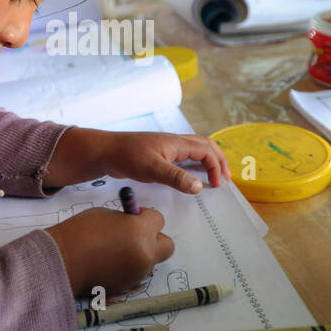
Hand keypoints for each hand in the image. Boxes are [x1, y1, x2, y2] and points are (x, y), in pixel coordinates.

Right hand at [46, 206, 173, 295]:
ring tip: (117, 250)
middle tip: (137, 235)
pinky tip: (110, 263)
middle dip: (155, 238)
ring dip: (141, 253)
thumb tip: (134, 223)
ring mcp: (138, 272)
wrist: (63, 261)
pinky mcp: (128, 285)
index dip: (146, 216)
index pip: (159, 220)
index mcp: (140, 231)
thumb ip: (126, 219)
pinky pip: (137, 272)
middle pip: (167, 245)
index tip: (133, 216)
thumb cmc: (80, 232)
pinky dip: (129, 266)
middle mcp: (145, 253)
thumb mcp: (106, 214)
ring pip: (151, 260)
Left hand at [98, 131, 229, 193]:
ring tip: (213, 177)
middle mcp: (174, 143)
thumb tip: (199, 187)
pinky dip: (193, 165)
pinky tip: (190, 177)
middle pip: (204, 146)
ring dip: (207, 161)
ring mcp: (166, 148)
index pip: (206, 150)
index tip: (216, 185)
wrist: (104, 152)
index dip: (215, 167)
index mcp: (176, 143)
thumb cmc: (126, 156)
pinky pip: (183, 158)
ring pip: (194, 150)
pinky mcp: (158, 156)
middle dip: (218, 161)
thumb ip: (176, 177)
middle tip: (225, 179)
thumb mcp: (152, 169)